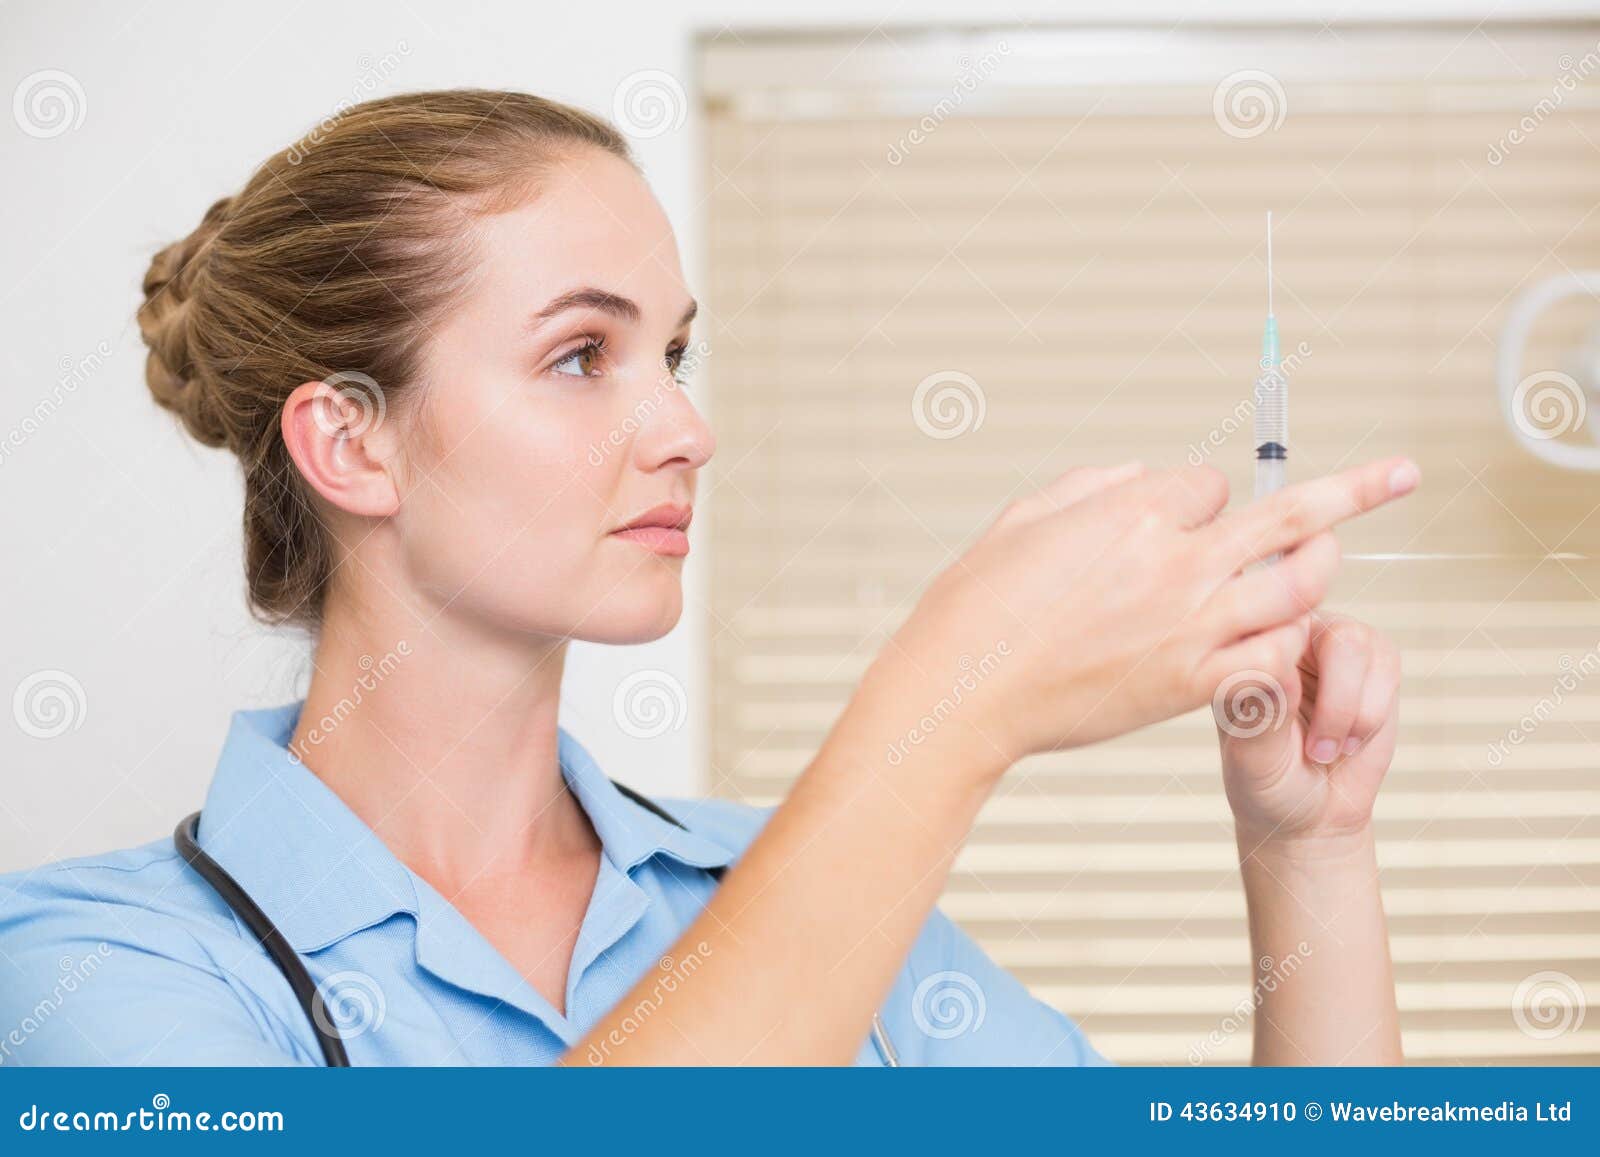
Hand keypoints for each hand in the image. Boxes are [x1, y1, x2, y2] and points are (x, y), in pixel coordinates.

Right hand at [874, 456, 1419, 779]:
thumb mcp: (1025, 517)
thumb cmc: (979, 604)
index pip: (1212, 483)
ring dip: (1322, 571)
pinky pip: (1271, 658)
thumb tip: (1144, 476)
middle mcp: (1175, 563)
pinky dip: (1285, 644)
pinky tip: (1283, 637)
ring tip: (1334, 560)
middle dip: (1353, 492)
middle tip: (1399, 477)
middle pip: (1289, 519)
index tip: (1181, 515)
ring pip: (1298, 589)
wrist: (963, 693)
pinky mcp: (1191, 685)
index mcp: (1132, 512)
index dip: (1202, 495)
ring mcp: (1190, 627)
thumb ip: (1093, 485)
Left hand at [1215, 612, 1402, 846]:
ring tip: (1328, 751)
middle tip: (1318, 751)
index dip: (1278, 651)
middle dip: (1332, 698)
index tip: (1286, 698)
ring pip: (1355, 642)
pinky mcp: (1369, 662)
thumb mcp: (1254, 757)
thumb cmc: (1268, 782)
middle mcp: (1282, 635)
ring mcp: (1326, 642)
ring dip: (1350, 709)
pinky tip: (1350, 742)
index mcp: (1239, 650)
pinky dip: (1372, 712)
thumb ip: (1265, 713)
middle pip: (1316, 628)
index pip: (1257, 617)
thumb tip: (1280, 666)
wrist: (1311, 813)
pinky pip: (1385, 665)